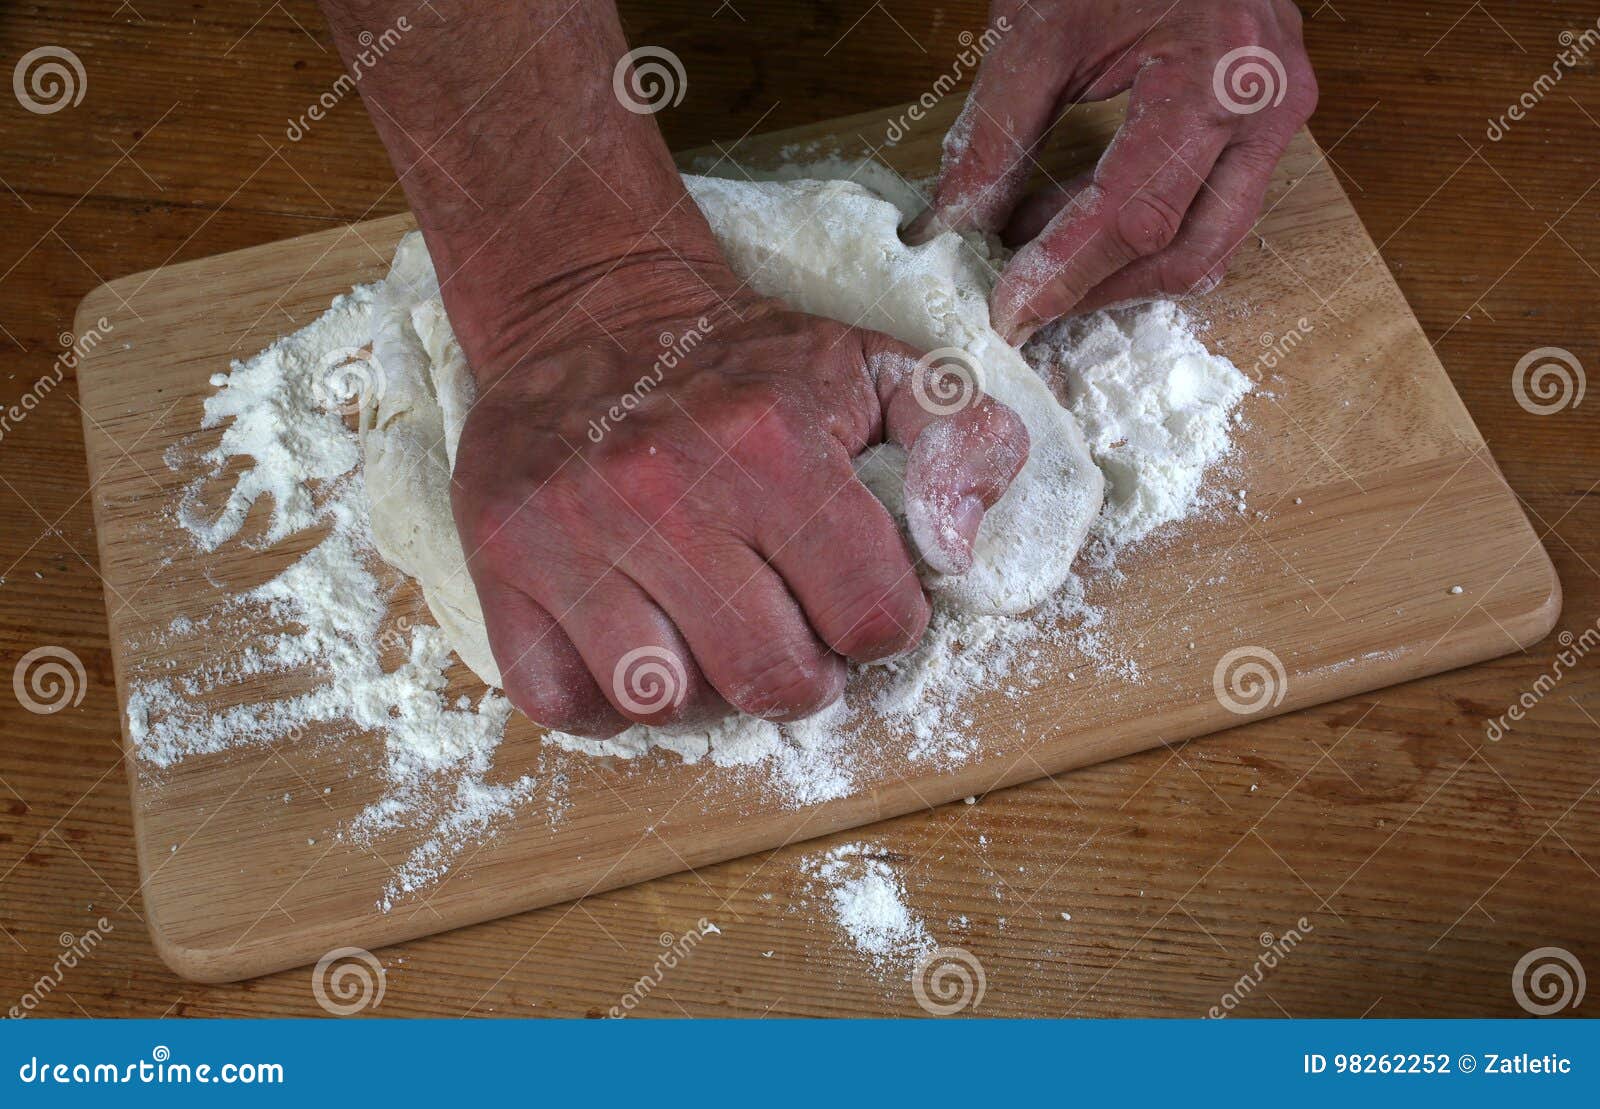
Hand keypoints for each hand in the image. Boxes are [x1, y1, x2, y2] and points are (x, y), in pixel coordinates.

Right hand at [451, 290, 1027, 736]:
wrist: (593, 312)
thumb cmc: (746, 364)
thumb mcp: (874, 368)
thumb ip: (957, 439)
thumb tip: (958, 550)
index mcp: (774, 441)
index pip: (872, 617)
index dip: (883, 627)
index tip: (860, 603)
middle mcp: (666, 485)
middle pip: (771, 680)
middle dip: (803, 677)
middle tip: (793, 638)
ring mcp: (572, 527)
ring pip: (664, 702)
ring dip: (704, 693)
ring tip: (712, 640)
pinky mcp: (499, 557)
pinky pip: (564, 703)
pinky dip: (608, 702)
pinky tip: (639, 648)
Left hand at [908, 0, 1317, 340]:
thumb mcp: (1036, 34)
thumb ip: (993, 139)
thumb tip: (954, 227)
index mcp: (1217, 75)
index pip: (1135, 214)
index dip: (1065, 274)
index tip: (1008, 313)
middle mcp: (1266, 106)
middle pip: (1188, 250)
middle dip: (1098, 288)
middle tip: (1020, 298)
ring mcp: (1278, 116)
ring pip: (1208, 243)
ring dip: (1119, 268)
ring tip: (1037, 256)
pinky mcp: (1265, 123)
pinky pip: (1210, 208)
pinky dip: (1140, 230)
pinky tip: (1072, 222)